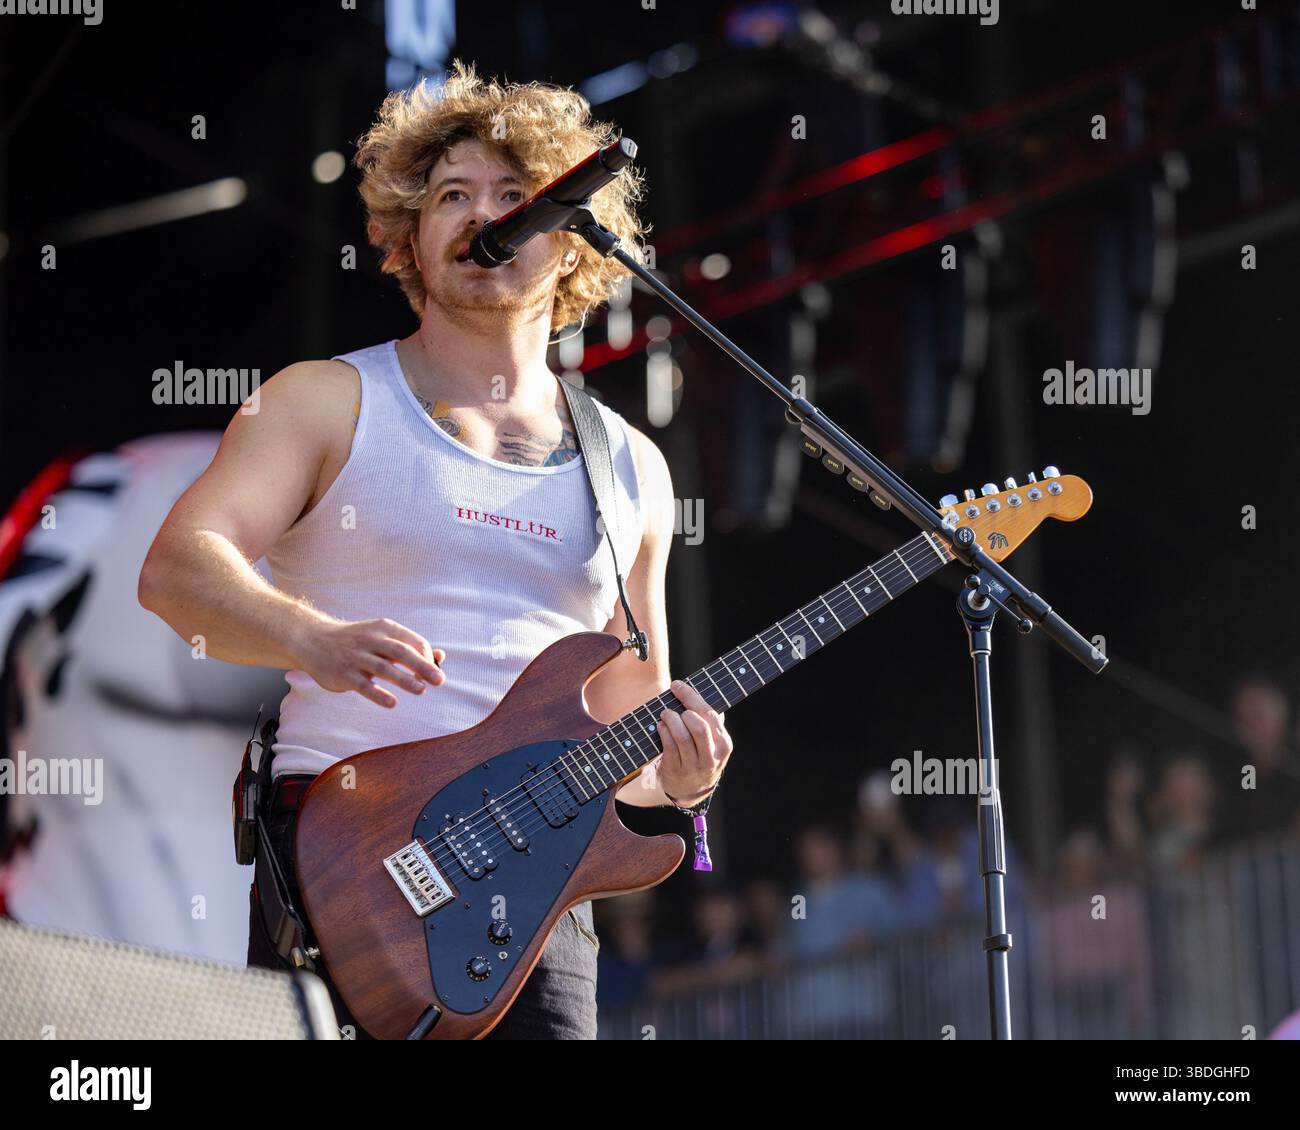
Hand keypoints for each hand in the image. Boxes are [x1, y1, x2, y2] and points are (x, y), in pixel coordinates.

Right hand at [298, 616, 444, 707]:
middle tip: (440, 680)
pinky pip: (364, 685)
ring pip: (384, 668)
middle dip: (422, 666)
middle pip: (401, 652)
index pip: (413, 641)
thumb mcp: (382, 637)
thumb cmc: (357, 642)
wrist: (314, 641)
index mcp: (384, 628)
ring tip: (422, 690)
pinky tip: (393, 703)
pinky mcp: (344, 674)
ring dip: (405, 679)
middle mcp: (370, 640)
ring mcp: (356, 657)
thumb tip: (440, 657)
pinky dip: (379, 694)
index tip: (434, 670)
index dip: (427, 656)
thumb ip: (410, 648)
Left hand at [657, 678, 733, 805]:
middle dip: (682, 711)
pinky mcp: (675, 772)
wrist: (690, 789)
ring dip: (670, 720)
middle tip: (673, 708)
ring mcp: (693, 767)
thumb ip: (709, 718)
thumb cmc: (700, 753)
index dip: (691, 696)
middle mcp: (711, 757)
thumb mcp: (712, 741)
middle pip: (698, 727)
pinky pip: (668, 747)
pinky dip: (663, 732)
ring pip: (681, 737)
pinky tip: (661, 727)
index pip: (710, 715)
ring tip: (665, 715)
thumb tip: (694, 689)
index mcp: (723, 744)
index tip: (676, 685)